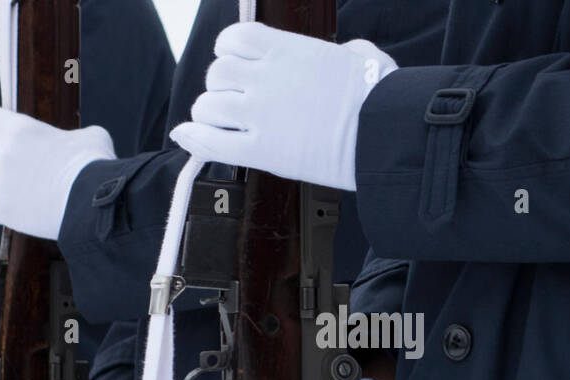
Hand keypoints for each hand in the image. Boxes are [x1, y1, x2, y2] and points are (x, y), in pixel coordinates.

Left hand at [0, 107, 115, 239]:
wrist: (90, 201)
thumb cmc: (93, 166)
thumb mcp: (89, 136)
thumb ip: (70, 136)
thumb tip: (74, 144)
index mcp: (19, 128)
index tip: (3, 137)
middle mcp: (1, 150)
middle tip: (16, 169)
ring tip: (15, 192)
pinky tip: (0, 209)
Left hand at [170, 22, 396, 190]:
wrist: (382, 133)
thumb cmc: (379, 98)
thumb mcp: (360, 57)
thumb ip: (340, 52)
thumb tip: (344, 54)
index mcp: (290, 51)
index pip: (235, 38)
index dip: (227, 50)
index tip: (234, 61)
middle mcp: (268, 78)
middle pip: (216, 73)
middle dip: (219, 85)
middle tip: (231, 98)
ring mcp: (260, 115)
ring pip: (207, 106)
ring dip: (207, 113)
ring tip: (219, 122)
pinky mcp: (261, 151)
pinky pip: (210, 143)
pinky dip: (193, 138)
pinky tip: (187, 134)